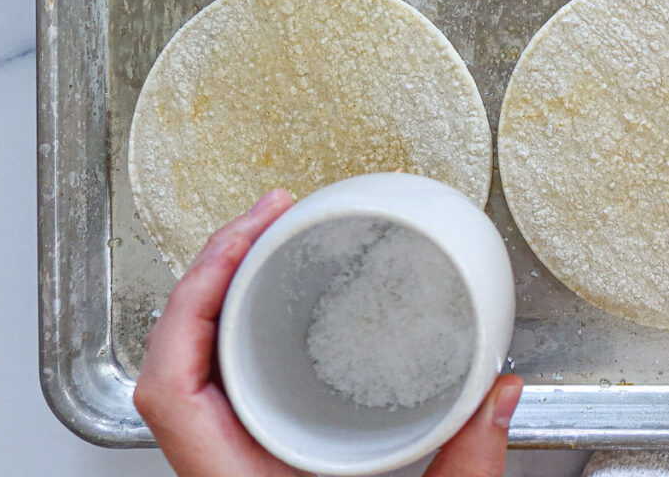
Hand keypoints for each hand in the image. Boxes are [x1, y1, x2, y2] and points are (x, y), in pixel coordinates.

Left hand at [135, 188, 523, 476]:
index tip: (245, 240)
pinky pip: (226, 393)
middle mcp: (216, 474)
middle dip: (212, 273)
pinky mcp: (254, 470)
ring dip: (221, 303)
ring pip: (193, 374)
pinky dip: (242, 340)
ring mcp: (230, 470)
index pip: (168, 384)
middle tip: (268, 216)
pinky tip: (277, 315)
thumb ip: (463, 464)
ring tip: (268, 246)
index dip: (191, 300)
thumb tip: (500, 394)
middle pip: (172, 358)